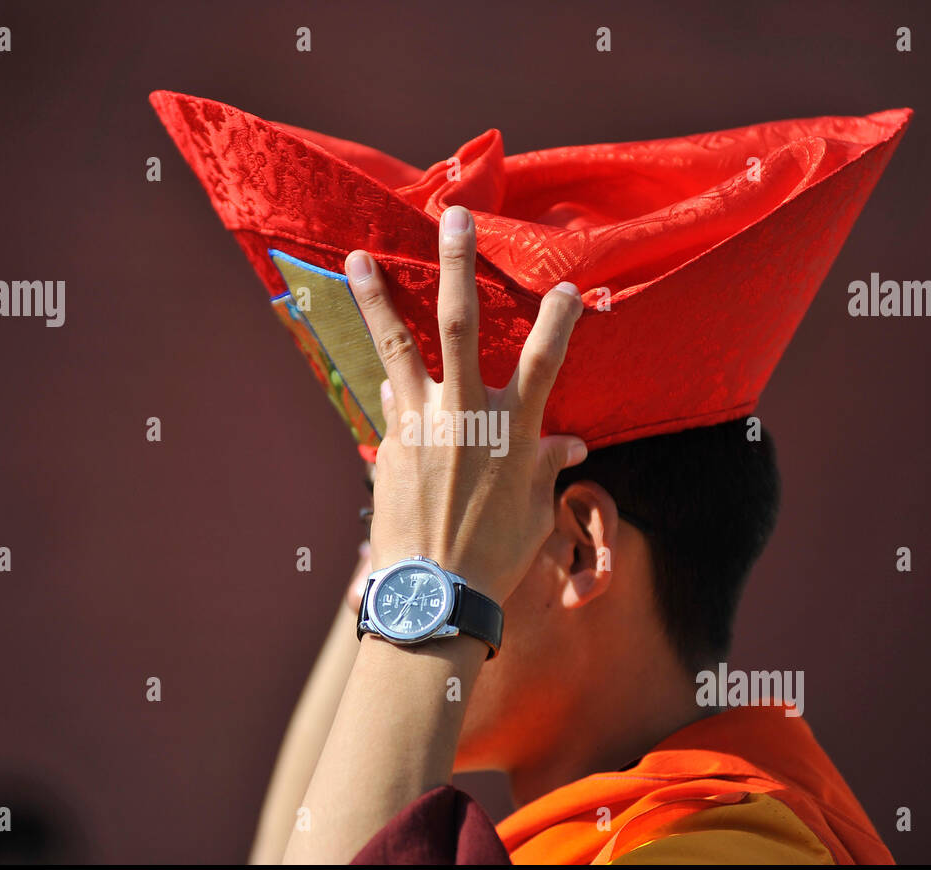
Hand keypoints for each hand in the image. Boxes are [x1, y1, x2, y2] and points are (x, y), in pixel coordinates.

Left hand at [344, 205, 586, 605]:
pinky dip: (390, 380)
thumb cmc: (497, 556)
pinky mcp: (391, 442)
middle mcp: (467, 412)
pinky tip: (382, 369)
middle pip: (462, 322)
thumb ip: (547, 466)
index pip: (545, 356)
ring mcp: (423, 422)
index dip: (560, 316)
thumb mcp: (534, 510)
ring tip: (358, 256)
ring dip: (380, 297)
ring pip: (399, 344)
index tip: (570, 286)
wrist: (437, 591)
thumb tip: (572, 443)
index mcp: (516, 428)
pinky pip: (391, 398)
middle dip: (458, 264)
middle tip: (454, 217)